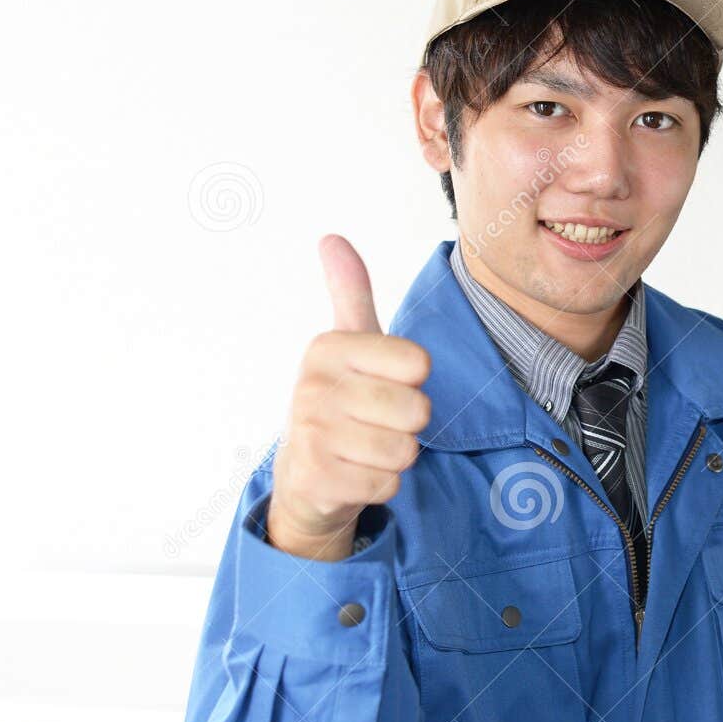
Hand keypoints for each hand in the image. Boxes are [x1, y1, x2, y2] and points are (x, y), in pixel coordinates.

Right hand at [266, 234, 430, 560]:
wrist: (303, 475)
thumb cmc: (340, 402)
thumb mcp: (347, 343)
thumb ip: (350, 292)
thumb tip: (331, 238)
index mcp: (327, 347)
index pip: (418, 363)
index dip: (414, 381)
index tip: (384, 383)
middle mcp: (312, 387)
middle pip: (417, 410)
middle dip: (409, 424)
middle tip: (377, 422)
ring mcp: (311, 435)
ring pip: (405, 449)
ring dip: (397, 455)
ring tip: (367, 448)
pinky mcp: (318, 480)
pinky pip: (388, 483)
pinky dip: (382, 484)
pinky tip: (356, 474)